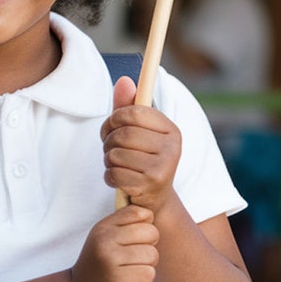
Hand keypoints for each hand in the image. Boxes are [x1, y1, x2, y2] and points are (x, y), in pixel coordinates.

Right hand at [70, 203, 158, 281]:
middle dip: (150, 246)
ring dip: (147, 265)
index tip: (137, 239)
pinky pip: (149, 273)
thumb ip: (125, 224)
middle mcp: (105, 240)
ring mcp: (110, 259)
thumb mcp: (107, 239)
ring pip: (152, 254)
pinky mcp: (118, 279)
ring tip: (131, 269)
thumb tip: (150, 214)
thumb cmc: (102, 264)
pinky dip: (144, 279)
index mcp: (103, 227)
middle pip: (151, 232)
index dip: (146, 225)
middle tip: (136, 257)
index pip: (138, 212)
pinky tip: (130, 281)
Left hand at [100, 76, 181, 212]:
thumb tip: (124, 81)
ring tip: (116, 164)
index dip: (115, 118)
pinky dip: (110, 177)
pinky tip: (118, 179)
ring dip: (108, 160)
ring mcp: (164, 166)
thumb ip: (128, 107)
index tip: (112, 126)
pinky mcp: (151, 184)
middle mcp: (172, 146)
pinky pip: (115, 173)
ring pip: (116, 154)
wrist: (155, 201)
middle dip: (108, 142)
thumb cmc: (143, 160)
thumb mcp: (138, 133)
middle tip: (109, 149)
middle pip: (123, 134)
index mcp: (171, 130)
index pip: (134, 112)